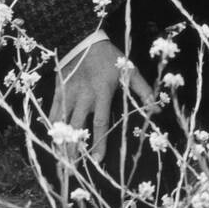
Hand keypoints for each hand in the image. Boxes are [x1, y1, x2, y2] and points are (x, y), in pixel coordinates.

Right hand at [49, 39, 155, 162]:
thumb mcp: (130, 71)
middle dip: (74, 148)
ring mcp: (69, 93)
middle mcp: (84, 95)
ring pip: (62, 122)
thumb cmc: (110, 58)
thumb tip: (156, 109)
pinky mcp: (58, 90)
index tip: (98, 160)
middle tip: (73, 167)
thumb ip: (143, 90)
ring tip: (60, 159)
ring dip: (61, 141)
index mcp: (102, 92)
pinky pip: (52, 111)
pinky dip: (52, 126)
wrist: (84, 40)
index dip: (99, 142)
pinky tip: (52, 139)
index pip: (100, 122)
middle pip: (77, 127)